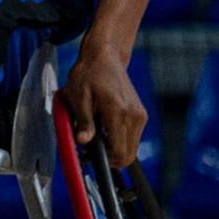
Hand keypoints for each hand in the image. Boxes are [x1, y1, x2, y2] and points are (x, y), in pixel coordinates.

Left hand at [66, 39, 149, 159]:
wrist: (105, 58)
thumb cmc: (87, 75)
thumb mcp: (77, 97)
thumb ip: (83, 121)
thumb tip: (83, 143)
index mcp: (118, 112)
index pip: (119, 150)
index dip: (105, 160)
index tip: (90, 156)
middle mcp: (134, 116)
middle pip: (128, 154)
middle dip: (109, 156)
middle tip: (90, 147)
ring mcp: (140, 116)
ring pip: (131, 148)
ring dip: (114, 148)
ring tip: (96, 134)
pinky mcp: (141, 115)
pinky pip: (132, 137)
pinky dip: (119, 139)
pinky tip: (104, 128)